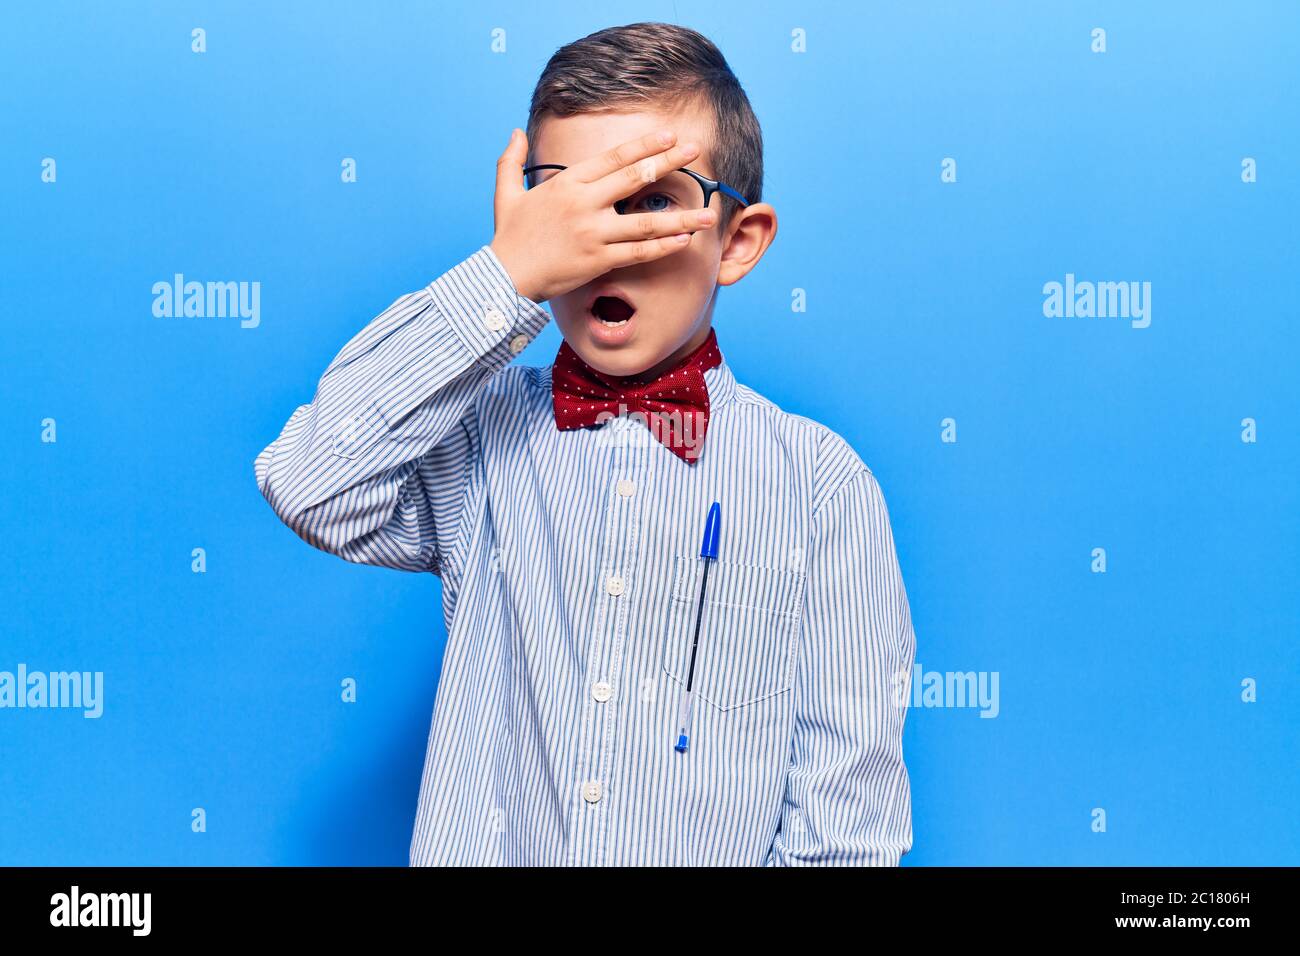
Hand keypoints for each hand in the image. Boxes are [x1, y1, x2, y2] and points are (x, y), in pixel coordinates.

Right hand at [489, 127, 716, 303]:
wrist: (502, 278)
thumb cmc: (508, 237)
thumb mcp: (506, 194)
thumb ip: (511, 161)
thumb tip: (515, 132)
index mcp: (568, 183)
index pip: (615, 158)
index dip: (645, 145)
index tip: (670, 136)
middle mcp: (584, 203)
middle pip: (636, 178)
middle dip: (670, 162)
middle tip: (696, 150)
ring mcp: (593, 233)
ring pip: (646, 222)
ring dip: (681, 217)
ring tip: (708, 213)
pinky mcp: (598, 261)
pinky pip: (638, 253)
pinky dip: (662, 247)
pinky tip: (684, 241)